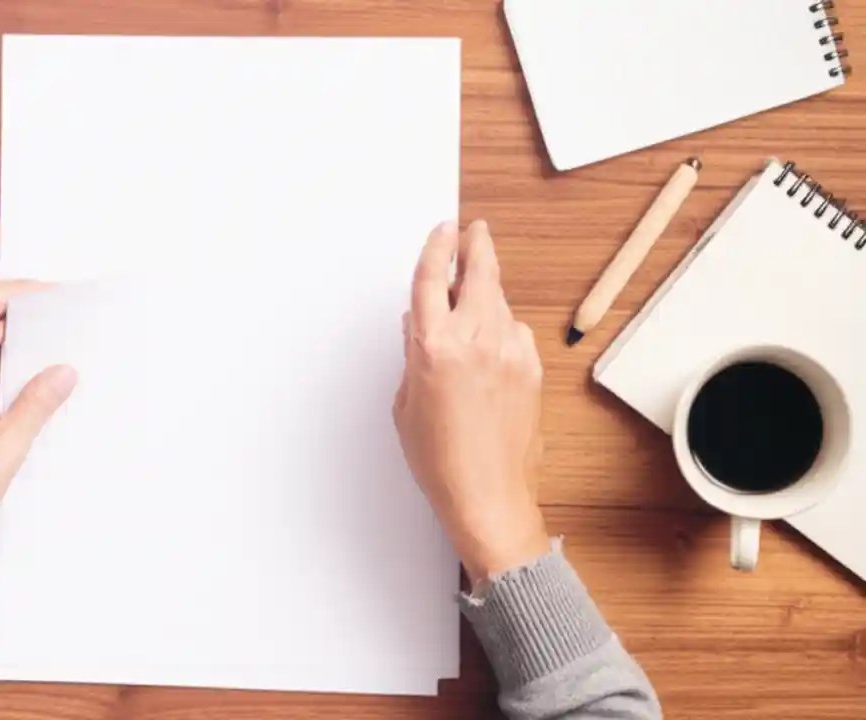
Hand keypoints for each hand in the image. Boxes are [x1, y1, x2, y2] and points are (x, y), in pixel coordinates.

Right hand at [393, 220, 548, 582]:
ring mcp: (510, 352)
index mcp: (435, 346)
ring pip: (500, 301)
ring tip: (475, 294)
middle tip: (474, 232)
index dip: (437, 247)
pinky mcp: (532, 368)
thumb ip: (414, 355)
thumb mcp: (407, 403)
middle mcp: (476, 340)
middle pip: (480, 272)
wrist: (488, 495)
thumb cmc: (440, 459)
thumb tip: (419, 326)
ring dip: (487, 291)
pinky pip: (515, 332)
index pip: (434, 278)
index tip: (442, 231)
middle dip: (476, 246)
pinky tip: (491, 343)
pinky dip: (502, 327)